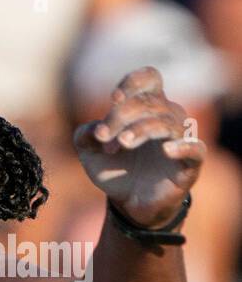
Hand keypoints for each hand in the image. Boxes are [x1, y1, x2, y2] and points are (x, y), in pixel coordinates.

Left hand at [74, 67, 204, 228]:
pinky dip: (183, 147)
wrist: (129, 202)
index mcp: (147, 108)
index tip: (114, 99)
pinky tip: (167, 150)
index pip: (150, 79)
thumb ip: (85, 136)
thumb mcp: (91, 153)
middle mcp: (168, 117)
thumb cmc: (115, 168)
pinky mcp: (190, 163)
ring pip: (168, 123)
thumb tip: (93, 130)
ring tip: (122, 142)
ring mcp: (181, 139)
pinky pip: (195, 149)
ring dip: (142, 130)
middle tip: (103, 137)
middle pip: (151, 102)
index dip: (134, 83)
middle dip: (122, 116)